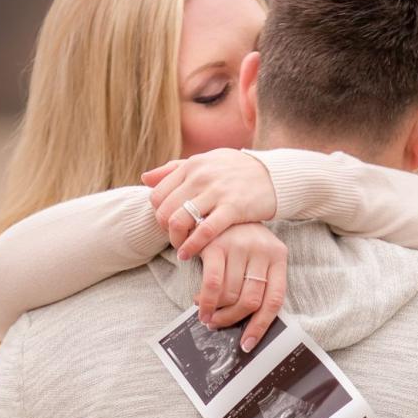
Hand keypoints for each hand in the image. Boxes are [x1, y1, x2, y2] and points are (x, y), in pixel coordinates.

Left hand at [141, 149, 276, 258]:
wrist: (272, 174)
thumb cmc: (235, 171)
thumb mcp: (204, 162)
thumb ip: (174, 169)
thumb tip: (145, 178)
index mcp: (191, 166)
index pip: (157, 195)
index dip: (158, 215)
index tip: (168, 227)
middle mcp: (200, 176)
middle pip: (165, 211)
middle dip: (165, 231)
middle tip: (175, 241)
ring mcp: (216, 191)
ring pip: (180, 220)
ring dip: (176, 240)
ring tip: (182, 249)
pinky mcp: (233, 207)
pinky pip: (205, 230)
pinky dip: (193, 246)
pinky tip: (189, 255)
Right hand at [192, 222, 286, 352]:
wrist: (215, 205)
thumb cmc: (237, 239)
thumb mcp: (255, 255)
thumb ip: (255, 282)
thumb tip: (246, 323)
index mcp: (278, 255)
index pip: (274, 299)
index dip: (261, 325)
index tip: (248, 343)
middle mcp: (262, 250)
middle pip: (251, 301)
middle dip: (232, 320)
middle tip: (218, 325)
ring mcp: (240, 246)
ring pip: (230, 295)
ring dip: (215, 311)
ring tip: (206, 313)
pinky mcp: (217, 244)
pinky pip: (212, 285)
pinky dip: (206, 302)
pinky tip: (199, 305)